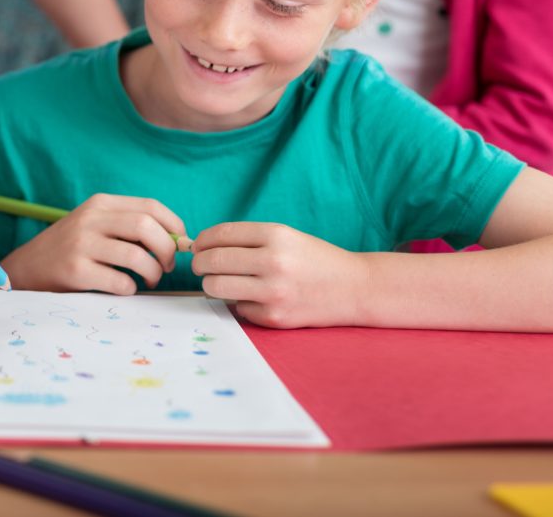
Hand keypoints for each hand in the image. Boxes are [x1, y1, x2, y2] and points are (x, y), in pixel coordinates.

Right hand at [3, 194, 187, 293]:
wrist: (26, 268)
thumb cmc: (71, 248)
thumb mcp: (94, 225)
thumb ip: (128, 226)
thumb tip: (177, 240)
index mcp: (99, 204)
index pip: (150, 206)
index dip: (174, 225)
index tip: (179, 243)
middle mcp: (90, 219)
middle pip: (147, 227)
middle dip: (167, 250)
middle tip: (166, 266)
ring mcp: (81, 245)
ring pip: (137, 256)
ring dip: (153, 273)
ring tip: (149, 279)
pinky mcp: (75, 271)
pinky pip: (120, 282)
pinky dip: (131, 289)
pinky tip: (124, 288)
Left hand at [191, 222, 368, 327]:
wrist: (355, 289)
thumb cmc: (314, 260)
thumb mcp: (286, 237)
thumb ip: (247, 239)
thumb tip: (201, 246)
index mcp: (276, 235)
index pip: (220, 235)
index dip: (202, 240)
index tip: (197, 246)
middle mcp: (274, 262)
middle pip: (212, 261)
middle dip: (199, 263)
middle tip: (201, 266)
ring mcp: (274, 292)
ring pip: (216, 286)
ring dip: (211, 284)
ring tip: (220, 281)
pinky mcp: (274, 316)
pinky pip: (237, 308)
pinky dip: (239, 303)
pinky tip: (255, 298)